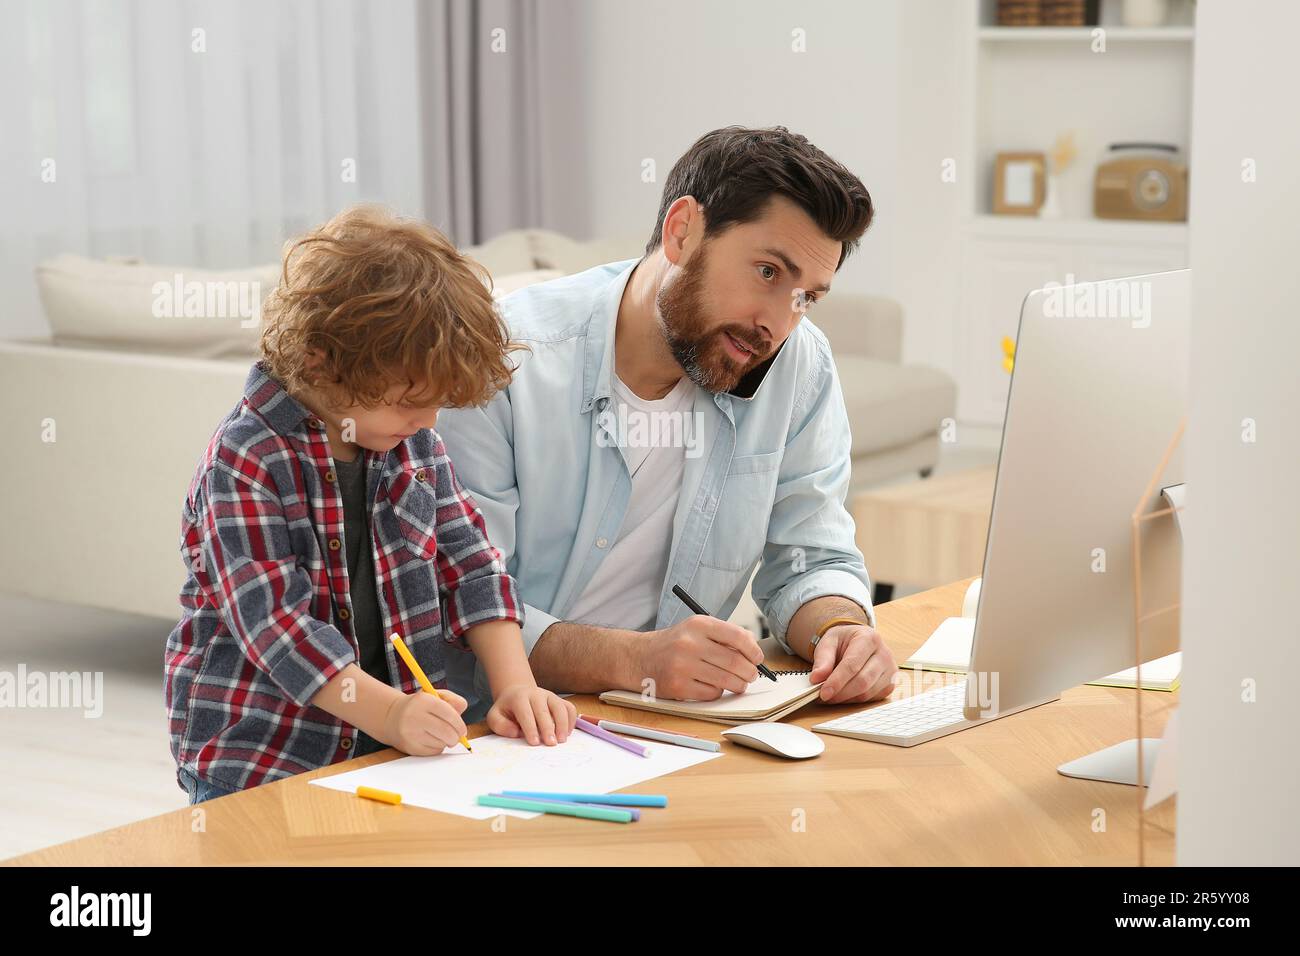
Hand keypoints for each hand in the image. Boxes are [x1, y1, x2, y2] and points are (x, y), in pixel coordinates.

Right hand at [382, 688, 468, 755]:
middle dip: (456, 736)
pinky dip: (438, 747)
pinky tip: (431, 740)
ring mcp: (410, 733)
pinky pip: (433, 751)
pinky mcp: (410, 747)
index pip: (449, 714)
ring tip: (440, 735)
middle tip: (457, 736)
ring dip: (446, 741)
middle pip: (446, 731)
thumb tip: (462, 710)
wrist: (392, 718)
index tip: (462, 729)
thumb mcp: (434, 696)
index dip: (460, 724)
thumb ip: (452, 700)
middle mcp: (414, 716)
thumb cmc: (420, 707)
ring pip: (441, 743)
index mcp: (423, 701)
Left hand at [486, 684, 576, 745]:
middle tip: (551, 744)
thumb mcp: (495, 716)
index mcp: (519, 698)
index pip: (526, 713)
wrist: (517, 693)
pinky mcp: (559, 700)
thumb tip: (516, 732)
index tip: (534, 742)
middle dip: (548, 728)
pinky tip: (567, 733)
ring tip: (561, 740)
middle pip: (544, 710)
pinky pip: (569, 708)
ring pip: (560, 707)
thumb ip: (500, 725)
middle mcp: (536, 694)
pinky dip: (571, 720)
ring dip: (562, 724)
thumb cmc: (507, 710)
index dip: (530, 728)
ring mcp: (550, 696)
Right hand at [639, 615, 763, 700]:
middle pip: (734, 661)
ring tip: (738, 683)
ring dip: (738, 685)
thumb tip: (753, 650)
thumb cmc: (674, 644)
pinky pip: (712, 693)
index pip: (737, 636)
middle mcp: (690, 643)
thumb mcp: (695, 629)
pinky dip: (717, 692)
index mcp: (698, 624)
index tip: (757, 658)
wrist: (638, 657)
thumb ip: (724, 635)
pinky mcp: (678, 686)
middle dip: (750, 672)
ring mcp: (682, 665)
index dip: (753, 650)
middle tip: (751, 675)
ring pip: (726, 680)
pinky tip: (711, 686)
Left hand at [809, 624, 896, 703]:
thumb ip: (822, 659)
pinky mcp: (890, 684)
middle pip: (862, 681)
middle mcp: (884, 654)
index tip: (823, 693)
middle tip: (824, 696)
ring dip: (846, 698)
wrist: (858, 641)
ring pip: (867, 693)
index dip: (837, 681)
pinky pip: (871, 699)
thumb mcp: (829, 641)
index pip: (852, 665)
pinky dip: (855, 700)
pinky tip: (844, 694)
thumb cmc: (844, 641)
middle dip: (840, 693)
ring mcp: (890, 671)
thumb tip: (816, 678)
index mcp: (869, 638)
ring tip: (832, 694)